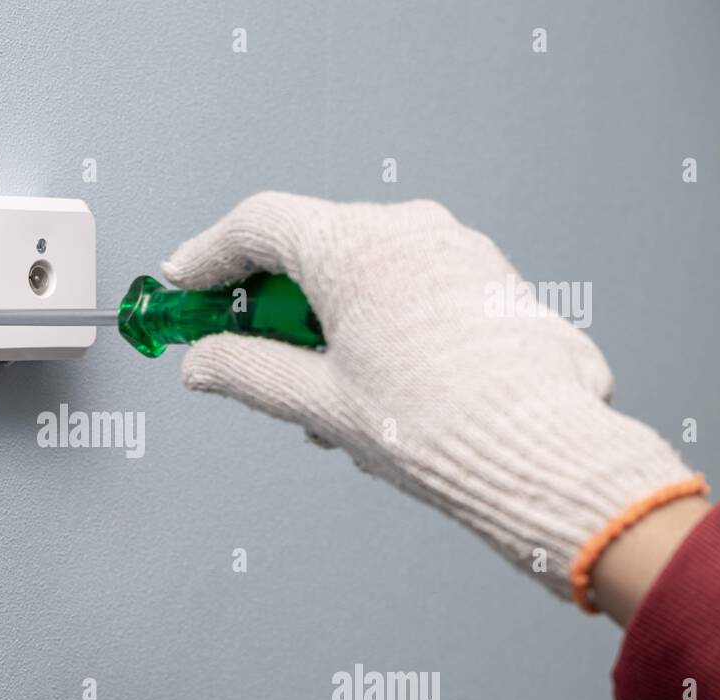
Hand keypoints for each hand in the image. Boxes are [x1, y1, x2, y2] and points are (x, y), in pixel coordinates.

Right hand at [165, 192, 700, 605]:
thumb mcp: (317, 401)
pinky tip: (373, 382)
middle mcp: (408, 230)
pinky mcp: (488, 278)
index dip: (207, 257)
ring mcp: (456, 249)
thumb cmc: (439, 424)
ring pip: (361, 269)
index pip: (257, 225)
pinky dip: (373, 319)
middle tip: (237, 347)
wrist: (537, 454)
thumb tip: (202, 364)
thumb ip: (245, 371)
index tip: (183, 286)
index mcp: (356, 246)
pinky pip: (409, 283)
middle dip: (267, 300)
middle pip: (309, 247)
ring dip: (324, 318)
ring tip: (321, 393)